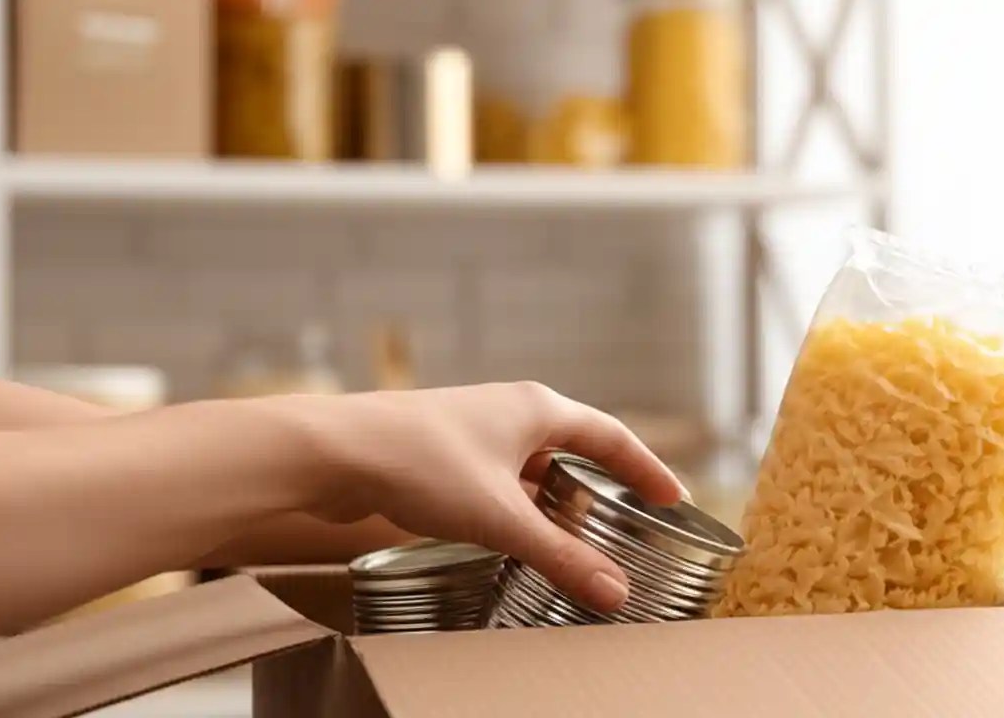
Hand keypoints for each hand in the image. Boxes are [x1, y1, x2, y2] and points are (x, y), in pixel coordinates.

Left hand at [280, 382, 686, 611]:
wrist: (331, 451)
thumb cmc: (419, 464)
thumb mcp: (500, 518)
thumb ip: (560, 557)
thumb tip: (615, 593)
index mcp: (536, 409)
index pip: (610, 436)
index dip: (646, 468)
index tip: (673, 497)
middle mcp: (508, 412)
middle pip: (572, 450)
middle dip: (600, 490)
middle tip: (627, 527)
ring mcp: (473, 432)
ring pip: (531, 470)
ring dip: (555, 504)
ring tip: (577, 543)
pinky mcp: (443, 455)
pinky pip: (498, 482)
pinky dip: (517, 510)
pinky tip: (515, 540)